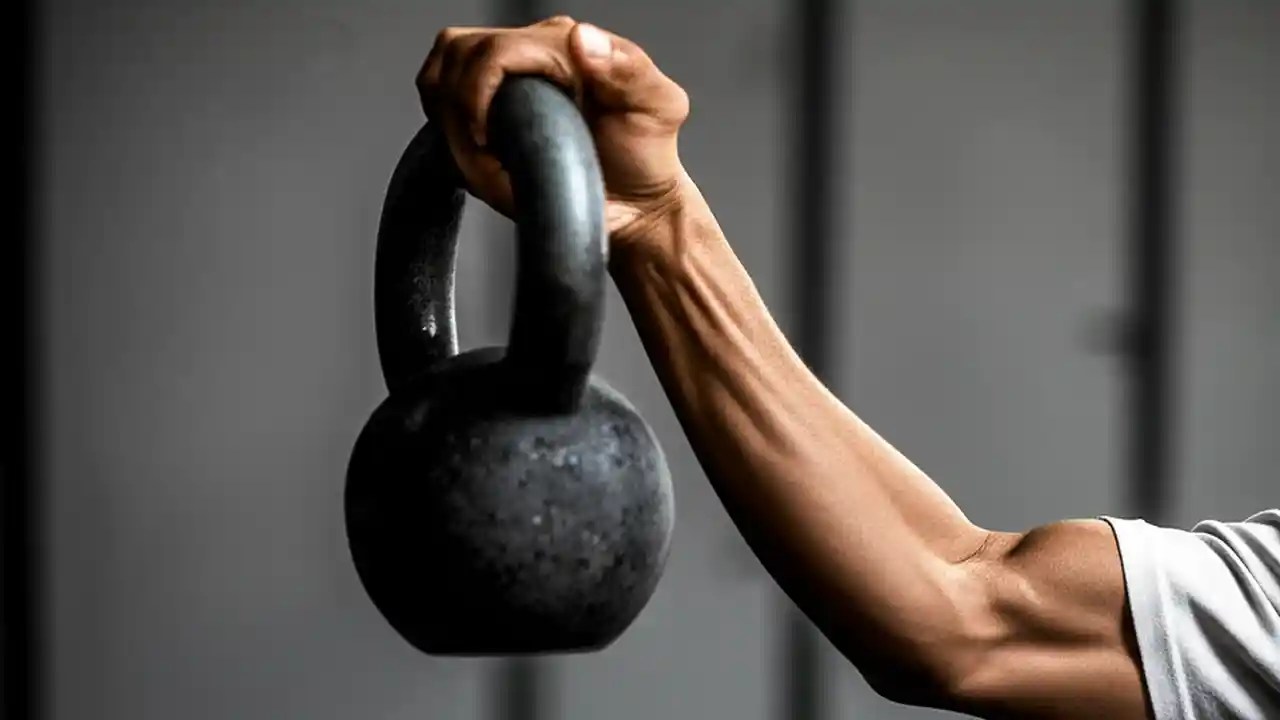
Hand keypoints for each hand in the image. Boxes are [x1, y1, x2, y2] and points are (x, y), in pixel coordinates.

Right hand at [417, 16, 690, 242]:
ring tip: (486, 159)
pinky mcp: (489, 116)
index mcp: (564, 44)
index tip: (488, 139)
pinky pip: (441, 114)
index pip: (491, 49)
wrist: (635, 206)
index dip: (476, 93)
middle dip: (458, 108)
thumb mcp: (658, 109)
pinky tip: (481, 161)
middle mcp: (530, 55)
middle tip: (487, 151)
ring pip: (438, 78)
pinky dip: (449, 140)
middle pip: (454, 54)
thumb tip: (583, 40)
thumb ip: (630, 71)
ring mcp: (505, 85)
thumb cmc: (647, 158)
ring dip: (449, 124)